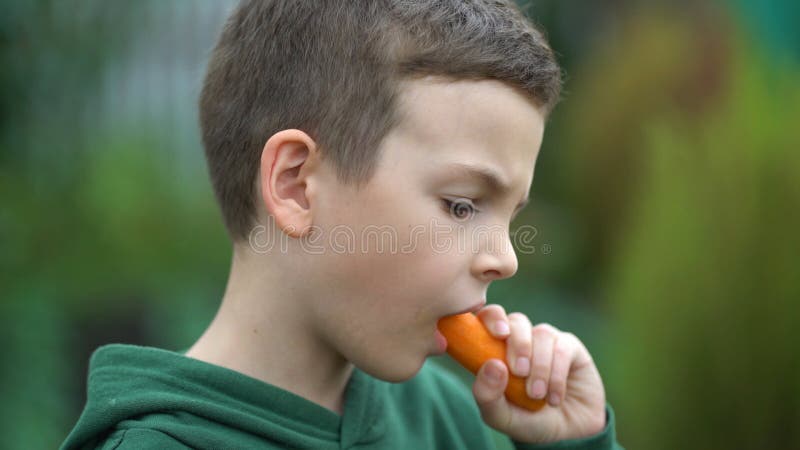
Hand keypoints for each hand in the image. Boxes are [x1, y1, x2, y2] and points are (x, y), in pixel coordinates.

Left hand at [471, 305, 606, 443]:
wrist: (566, 434)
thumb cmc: (527, 419)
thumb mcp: (501, 416)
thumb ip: (487, 395)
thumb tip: (492, 366)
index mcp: (498, 347)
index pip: (489, 317)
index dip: (492, 318)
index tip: (498, 334)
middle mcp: (523, 339)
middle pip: (517, 321)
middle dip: (518, 344)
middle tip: (519, 372)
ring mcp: (547, 342)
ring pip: (542, 334)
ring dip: (539, 366)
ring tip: (537, 395)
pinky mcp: (571, 348)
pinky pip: (563, 349)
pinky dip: (557, 375)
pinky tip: (554, 398)